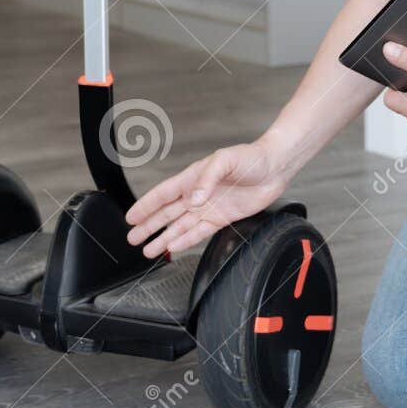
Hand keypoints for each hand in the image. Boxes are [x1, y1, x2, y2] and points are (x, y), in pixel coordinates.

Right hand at [125, 141, 287, 256]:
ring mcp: (208, 208)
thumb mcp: (224, 160)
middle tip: (132, 238)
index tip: (131, 217)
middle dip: (148, 226)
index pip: (163, 194)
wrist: (275, 167)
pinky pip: (199, 233)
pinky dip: (185, 241)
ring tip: (148, 249)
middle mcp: (197, 194)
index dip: (146, 206)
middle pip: (166, 213)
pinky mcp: (222, 218)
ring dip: (164, 238)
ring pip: (179, 226)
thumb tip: (193, 200)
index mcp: (193, 178)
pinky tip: (173, 248)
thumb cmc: (250, 157)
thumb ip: (206, 179)